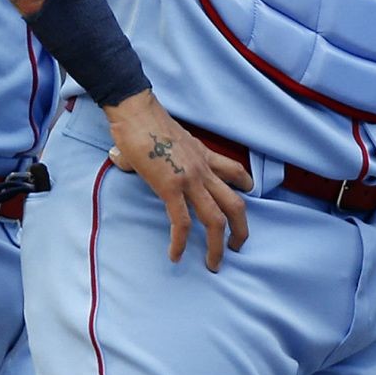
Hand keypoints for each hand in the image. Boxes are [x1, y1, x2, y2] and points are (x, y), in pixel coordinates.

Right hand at [106, 92, 251, 270]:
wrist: (134, 111)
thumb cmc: (143, 122)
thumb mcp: (168, 139)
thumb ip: (162, 154)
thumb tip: (128, 159)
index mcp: (204, 156)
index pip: (235, 171)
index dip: (245, 186)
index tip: (247, 196)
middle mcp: (203, 169)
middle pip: (236, 204)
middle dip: (241, 230)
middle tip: (238, 247)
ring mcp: (190, 179)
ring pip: (216, 219)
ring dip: (217, 246)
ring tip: (213, 264)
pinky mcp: (170, 187)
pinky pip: (181, 221)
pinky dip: (180, 242)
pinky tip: (176, 255)